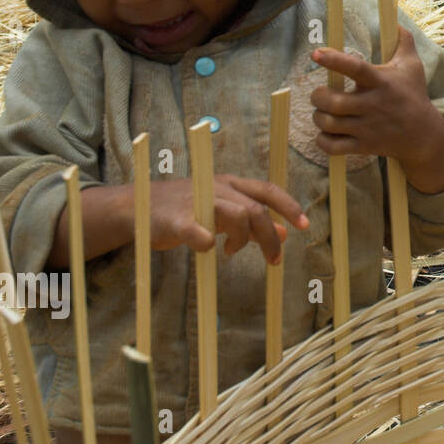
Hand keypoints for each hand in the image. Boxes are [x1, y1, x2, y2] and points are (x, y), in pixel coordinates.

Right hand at [147, 176, 308, 264]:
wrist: (138, 207)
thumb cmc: (186, 209)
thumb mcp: (223, 210)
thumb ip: (252, 220)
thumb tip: (284, 231)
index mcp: (231, 184)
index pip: (268, 191)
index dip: (289, 206)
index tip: (305, 225)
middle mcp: (218, 188)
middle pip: (256, 209)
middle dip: (270, 236)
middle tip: (274, 260)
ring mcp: (198, 202)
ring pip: (237, 214)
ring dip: (243, 239)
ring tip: (232, 251)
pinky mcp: (177, 220)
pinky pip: (198, 231)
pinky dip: (207, 242)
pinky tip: (208, 248)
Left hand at [310, 24, 443, 192]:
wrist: (423, 135)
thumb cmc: (414, 95)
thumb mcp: (413, 67)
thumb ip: (403, 42)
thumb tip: (396, 21)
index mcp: (381, 82)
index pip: (355, 68)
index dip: (334, 60)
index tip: (316, 53)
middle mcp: (373, 105)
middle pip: (333, 102)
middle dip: (318, 96)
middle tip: (320, 94)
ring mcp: (367, 128)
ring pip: (329, 124)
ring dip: (318, 117)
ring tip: (322, 112)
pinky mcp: (364, 146)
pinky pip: (333, 147)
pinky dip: (322, 140)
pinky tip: (326, 132)